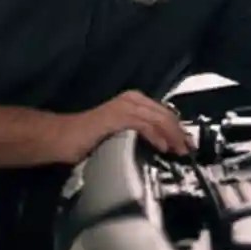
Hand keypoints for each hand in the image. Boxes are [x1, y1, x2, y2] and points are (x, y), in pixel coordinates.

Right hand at [57, 90, 191, 163]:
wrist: (62, 137)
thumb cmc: (89, 138)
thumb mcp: (122, 133)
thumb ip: (140, 133)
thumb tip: (163, 143)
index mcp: (134, 101)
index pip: (164, 112)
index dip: (178, 128)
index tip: (187, 143)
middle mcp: (131, 99)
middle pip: (165, 114)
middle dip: (179, 132)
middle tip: (188, 148)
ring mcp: (124, 106)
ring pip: (158, 119)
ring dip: (172, 136)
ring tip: (179, 150)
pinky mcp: (117, 116)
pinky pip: (144, 125)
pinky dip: (156, 136)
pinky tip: (163, 147)